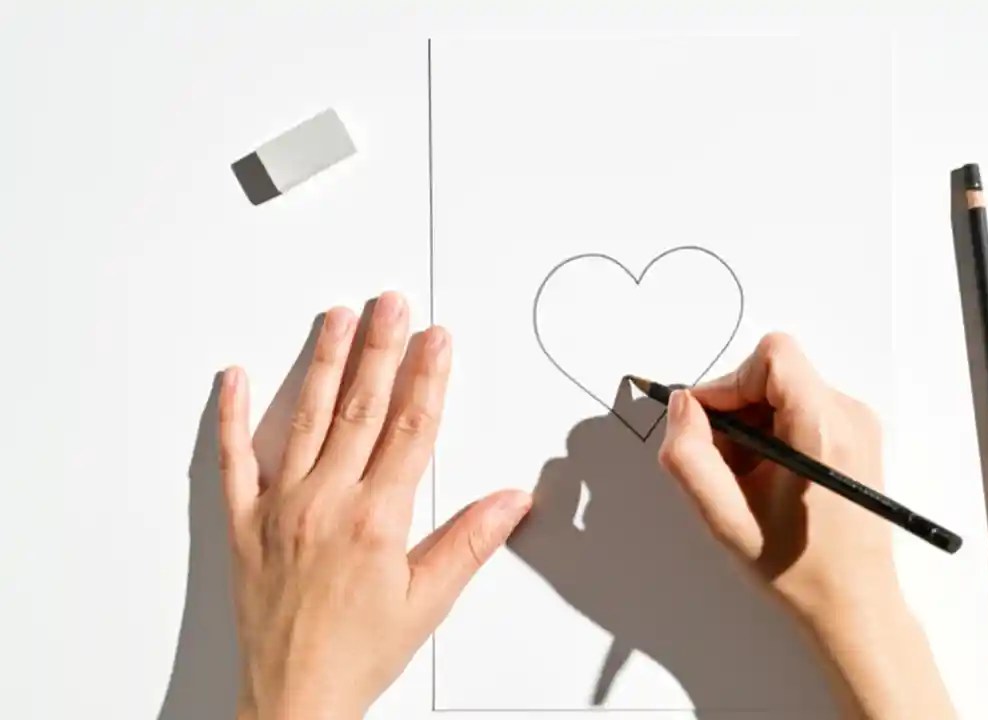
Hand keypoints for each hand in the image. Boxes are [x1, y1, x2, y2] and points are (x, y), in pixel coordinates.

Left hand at [218, 292, 531, 719]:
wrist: (294, 698)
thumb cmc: (358, 654)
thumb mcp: (427, 602)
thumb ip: (469, 542)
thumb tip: (511, 500)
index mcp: (375, 519)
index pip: (409, 429)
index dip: (427, 377)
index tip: (436, 339)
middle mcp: (325, 502)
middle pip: (359, 408)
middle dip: (380, 348)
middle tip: (390, 304)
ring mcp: (281, 507)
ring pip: (305, 418)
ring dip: (322, 362)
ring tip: (336, 319)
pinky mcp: (245, 523)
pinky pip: (234, 459)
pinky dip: (232, 416)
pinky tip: (236, 378)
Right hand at [658, 332, 891, 619]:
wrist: (854, 604)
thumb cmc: (797, 568)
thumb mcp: (726, 519)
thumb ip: (691, 457)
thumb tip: (682, 405)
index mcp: (823, 429)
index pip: (772, 357)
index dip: (729, 383)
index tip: (708, 424)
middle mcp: (849, 415)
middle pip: (775, 373)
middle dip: (737, 411)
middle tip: (725, 466)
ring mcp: (858, 424)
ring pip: (784, 391)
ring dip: (753, 426)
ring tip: (748, 481)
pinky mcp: (857, 435)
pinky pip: (801, 409)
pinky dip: (774, 434)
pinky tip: (769, 480)